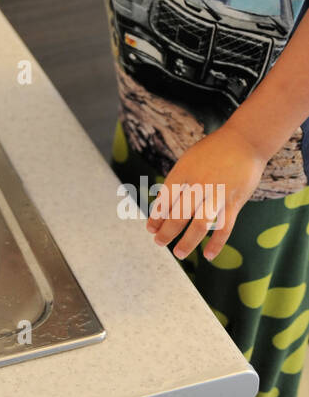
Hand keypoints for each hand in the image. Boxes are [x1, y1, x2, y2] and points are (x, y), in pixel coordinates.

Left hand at [146, 121, 267, 260]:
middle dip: (166, 232)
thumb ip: (178, 181)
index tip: (150, 229)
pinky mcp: (235, 202)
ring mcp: (217, 194)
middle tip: (159, 242)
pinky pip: (225, 227)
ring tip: (178, 253)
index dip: (156, 217)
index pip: (165, 200)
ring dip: (188, 242)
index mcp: (183, 172)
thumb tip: (163, 205)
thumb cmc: (213, 150)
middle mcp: (198, 184)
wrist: (244, 141)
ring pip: (199, 225)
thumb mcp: (189, 160)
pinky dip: (216, 243)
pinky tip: (208, 255)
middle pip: (178, 215)